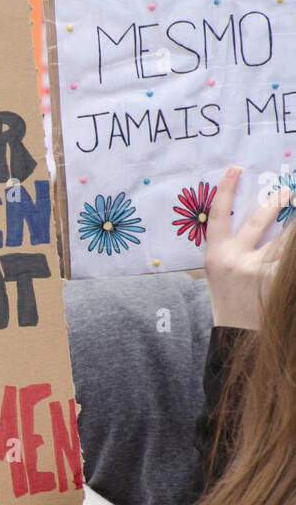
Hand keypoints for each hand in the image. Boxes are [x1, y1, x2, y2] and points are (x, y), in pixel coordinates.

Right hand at [205, 166, 287, 328]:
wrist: (236, 335)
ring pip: (284, 241)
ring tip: (294, 216)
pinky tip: (289, 258)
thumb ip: (233, 248)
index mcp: (217, 255)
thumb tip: (260, 219)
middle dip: (274, 203)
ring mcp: (258, 271)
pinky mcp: (276, 282)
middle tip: (287, 191)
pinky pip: (287, 261)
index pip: (218, 215)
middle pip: (259, 221)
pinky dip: (289, 258)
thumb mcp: (221, 272)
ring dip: (291, 229)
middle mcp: (236, 260)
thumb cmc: (229, 299)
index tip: (235, 169)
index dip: (226, 190)